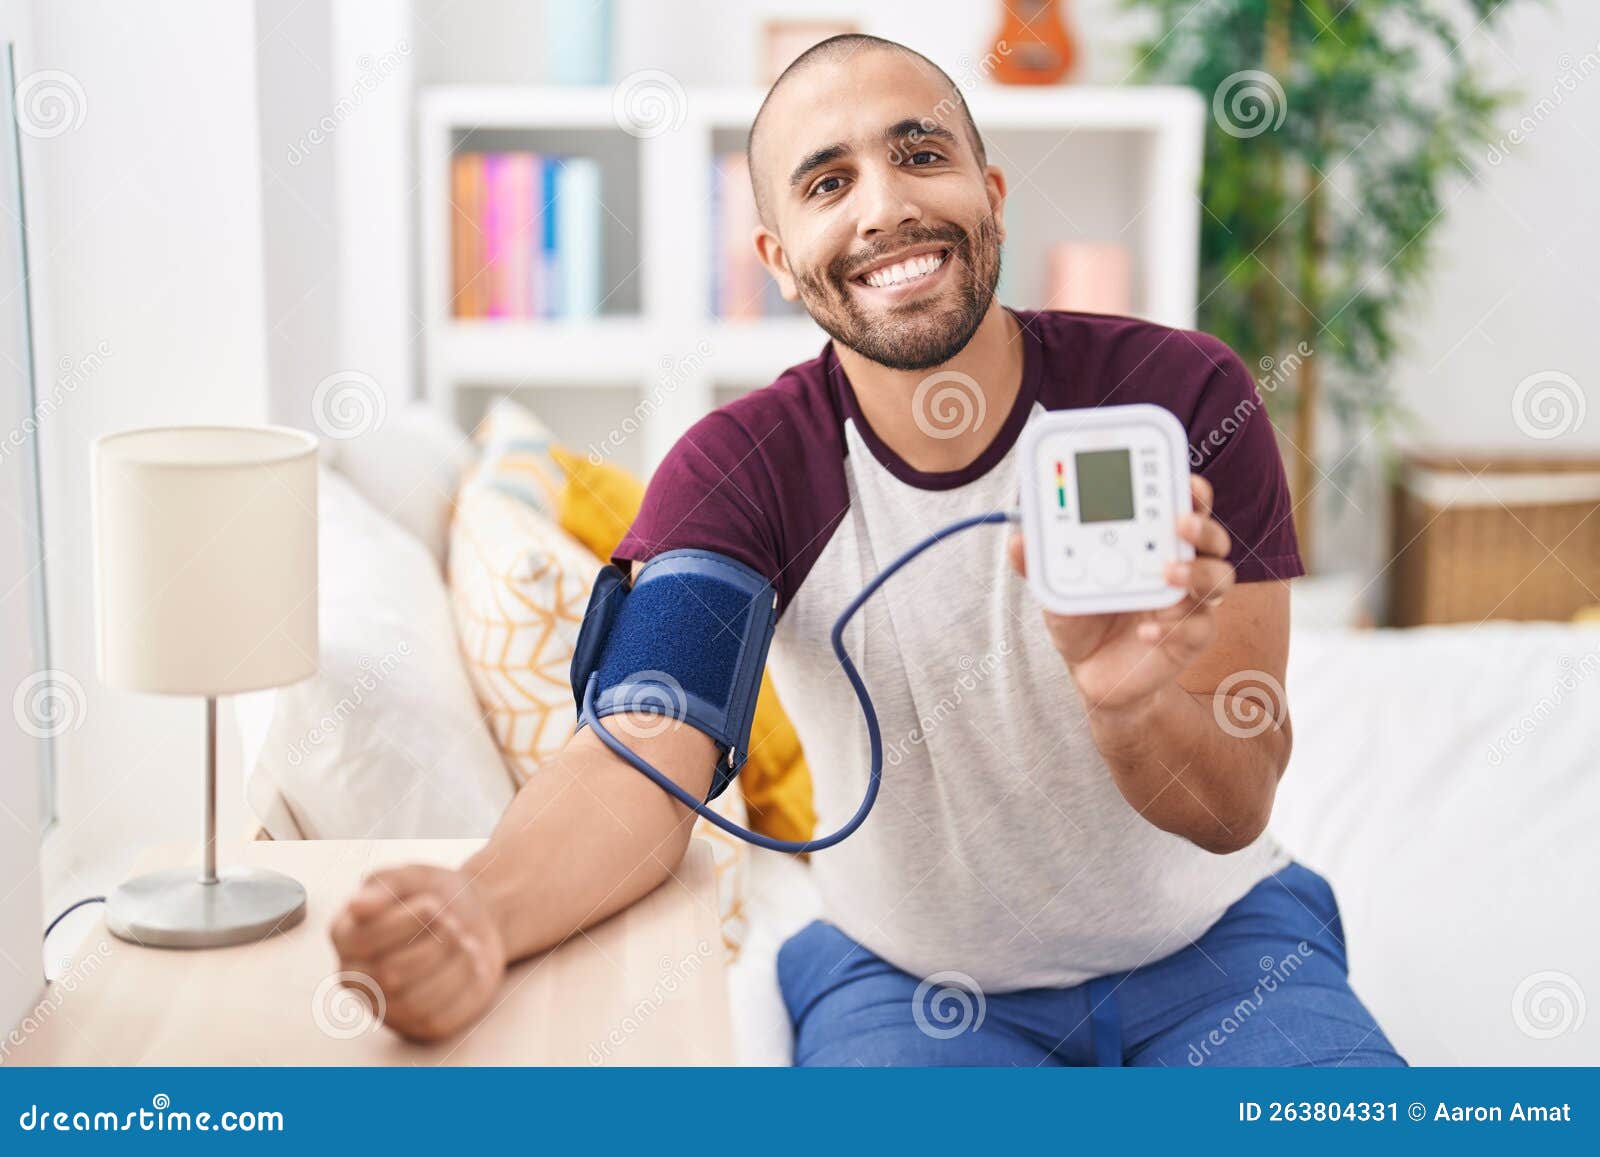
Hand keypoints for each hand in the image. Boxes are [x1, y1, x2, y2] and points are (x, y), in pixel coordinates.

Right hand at [328, 864, 506, 1042]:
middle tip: (451, 922)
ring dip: (451, 964)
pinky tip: (469, 964)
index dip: (406, 923)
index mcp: (346, 937)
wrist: (476, 918)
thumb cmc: (435, 897)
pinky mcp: (421, 1025)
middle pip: (391, 974)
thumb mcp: (411, 877)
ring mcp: (387, 1007)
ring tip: (463, 940)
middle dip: (433, 943)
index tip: (432, 903)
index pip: (365, 942)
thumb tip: (357, 905)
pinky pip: (439, 1019)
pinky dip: (464, 986)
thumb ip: (383, 885)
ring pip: (415, 1002)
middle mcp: (357, 978)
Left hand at [1007, 474, 1234, 714]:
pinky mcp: (1188, 638)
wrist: (1090, 670)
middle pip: (1213, 537)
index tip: (1185, 480)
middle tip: (1179, 522)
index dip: (1191, 492)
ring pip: (1218, 579)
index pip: (1183, 507)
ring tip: (1167, 573)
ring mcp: (1189, 602)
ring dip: (1197, 572)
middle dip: (1202, 525)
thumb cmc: (1082, 616)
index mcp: (1152, 542)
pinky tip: (1146, 631)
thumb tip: (1016, 540)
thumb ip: (1040, 565)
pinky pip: (1197, 628)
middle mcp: (1180, 566)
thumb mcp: (1057, 588)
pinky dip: (1172, 626)